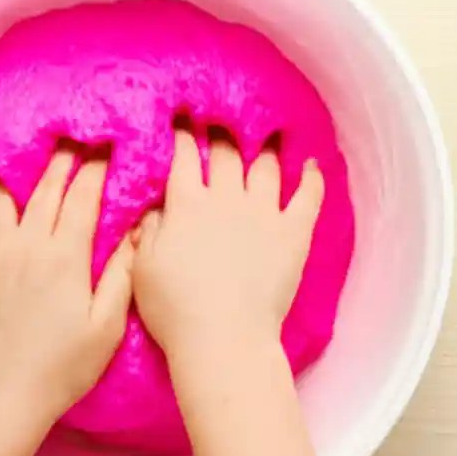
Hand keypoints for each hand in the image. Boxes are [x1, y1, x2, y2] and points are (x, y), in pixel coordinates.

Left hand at [0, 147, 132, 424]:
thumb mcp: (107, 325)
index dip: (96, 167)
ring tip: (16, 152)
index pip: (84, 196)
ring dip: (12, 170)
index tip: (105, 146)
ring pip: (0, 195)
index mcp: (67, 255)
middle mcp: (28, 243)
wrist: (1, 395)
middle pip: (45, 187)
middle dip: (61, 159)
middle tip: (69, 138)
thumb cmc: (63, 367)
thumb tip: (138, 232)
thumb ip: (121, 274)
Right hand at [133, 129, 323, 359]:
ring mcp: (264, 214)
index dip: (182, 135)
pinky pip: (308, 197)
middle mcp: (226, 199)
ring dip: (266, 148)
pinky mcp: (293, 234)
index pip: (184, 158)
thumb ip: (150, 230)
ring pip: (266, 168)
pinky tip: (312, 164)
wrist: (224, 337)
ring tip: (268, 134)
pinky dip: (312, 178)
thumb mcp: (144, 267)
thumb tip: (155, 206)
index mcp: (187, 204)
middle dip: (223, 132)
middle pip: (226, 154)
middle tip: (223, 120)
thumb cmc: (175, 309)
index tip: (183, 118)